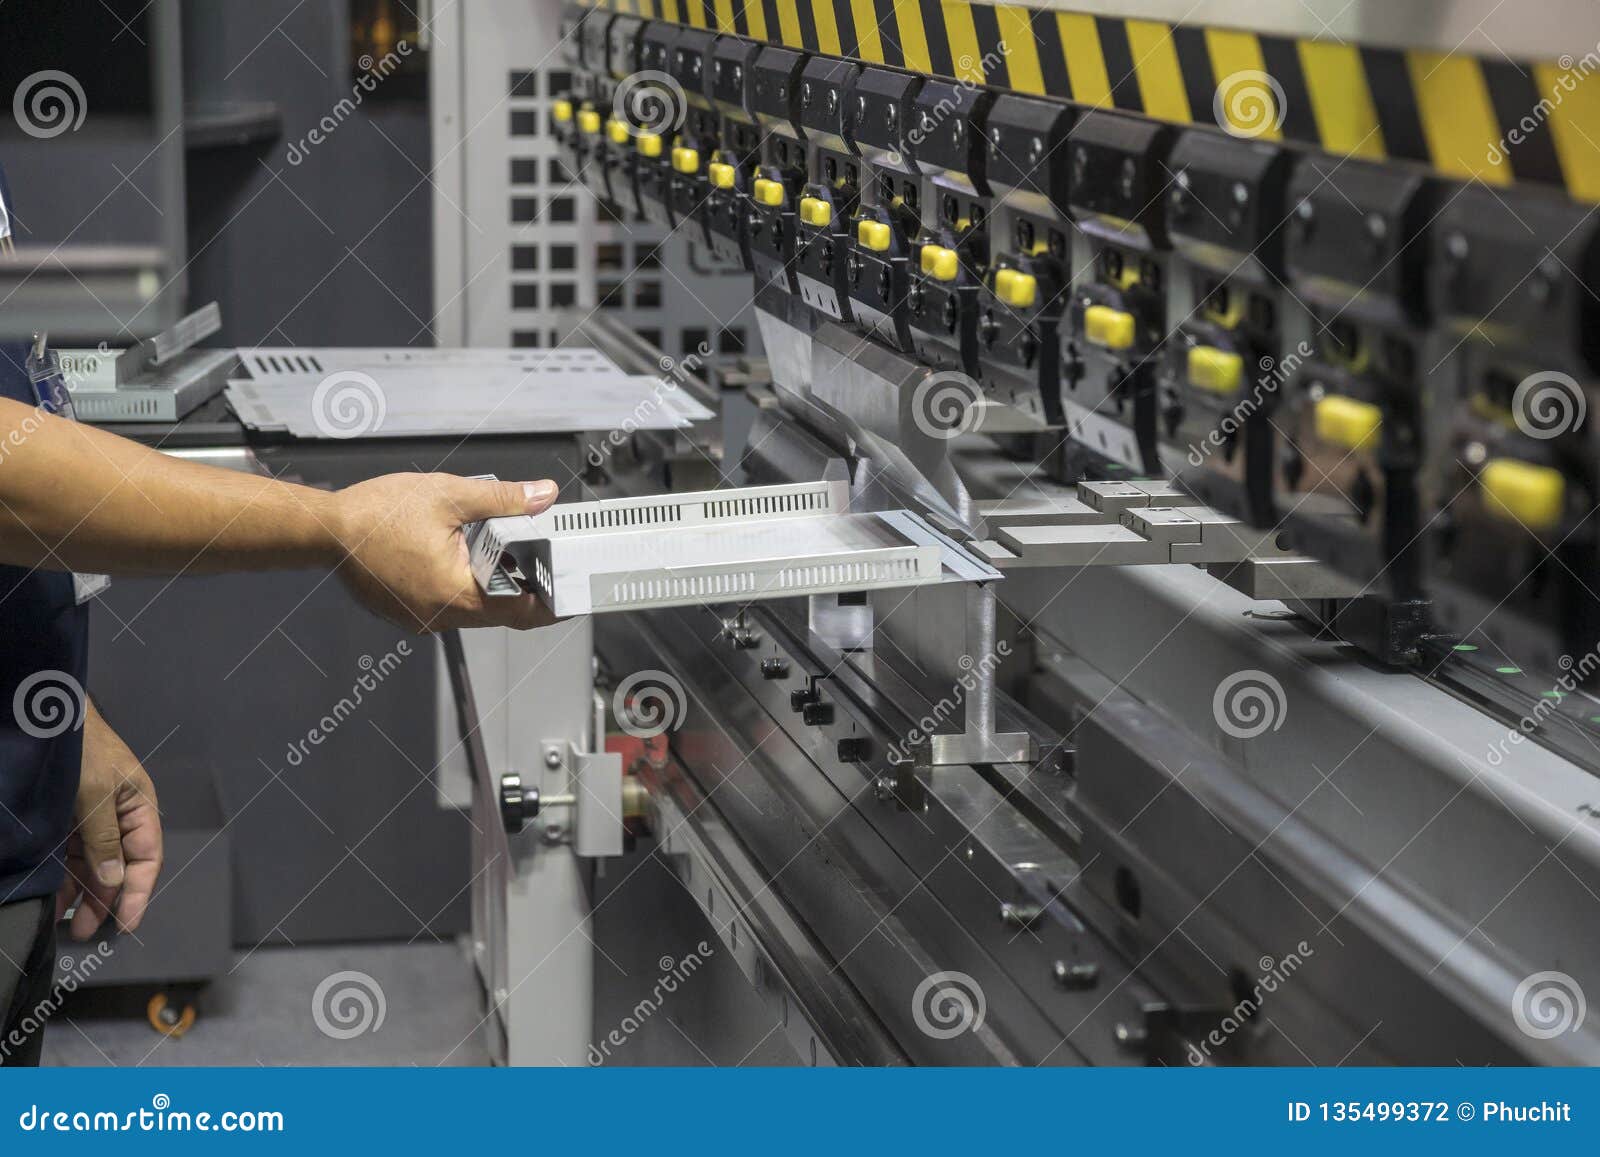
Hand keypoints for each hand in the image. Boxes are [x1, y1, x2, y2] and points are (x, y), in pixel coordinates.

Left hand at [57, 703, 161, 939]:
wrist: (50, 717)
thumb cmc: (83, 750)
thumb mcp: (95, 795)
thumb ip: (105, 840)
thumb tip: (115, 881)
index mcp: (140, 808)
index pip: (147, 859)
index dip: (138, 893)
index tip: (126, 924)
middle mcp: (119, 818)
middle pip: (119, 868)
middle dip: (105, 901)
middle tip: (87, 931)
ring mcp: (92, 821)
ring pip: (92, 867)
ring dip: (82, 894)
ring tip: (67, 921)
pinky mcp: (68, 821)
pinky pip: (70, 857)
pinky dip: (64, 878)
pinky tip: (56, 898)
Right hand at [329, 473, 558, 632]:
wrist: (323, 530)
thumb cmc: (376, 515)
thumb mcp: (450, 496)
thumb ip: (503, 499)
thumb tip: (543, 494)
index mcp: (456, 595)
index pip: (521, 612)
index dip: (552, 604)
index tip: (572, 595)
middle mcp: (440, 617)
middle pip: (501, 611)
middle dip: (523, 586)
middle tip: (543, 561)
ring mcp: (421, 619)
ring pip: (474, 608)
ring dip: (491, 584)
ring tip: (502, 552)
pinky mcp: (407, 613)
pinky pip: (448, 604)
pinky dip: (463, 585)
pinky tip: (464, 557)